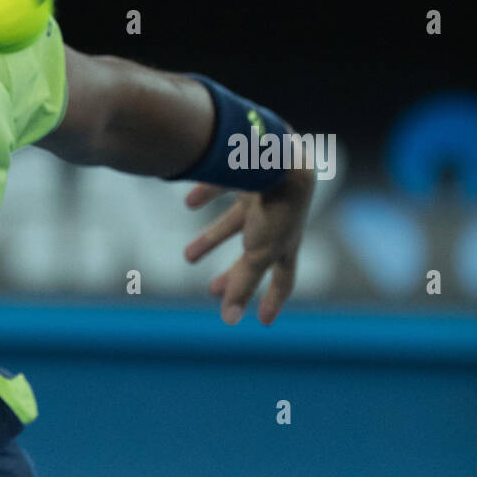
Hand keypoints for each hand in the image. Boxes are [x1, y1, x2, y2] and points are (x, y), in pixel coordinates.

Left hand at [182, 167, 315, 325]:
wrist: (275, 153)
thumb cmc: (274, 207)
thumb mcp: (257, 252)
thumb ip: (242, 285)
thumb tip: (229, 321)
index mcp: (289, 241)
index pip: (285, 278)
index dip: (273, 300)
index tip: (262, 322)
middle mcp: (278, 219)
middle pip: (253, 252)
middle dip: (233, 273)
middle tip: (211, 290)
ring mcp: (262, 194)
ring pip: (234, 222)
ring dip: (211, 240)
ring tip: (187, 257)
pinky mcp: (246, 171)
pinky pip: (224, 185)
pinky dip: (206, 195)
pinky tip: (188, 202)